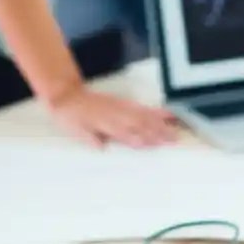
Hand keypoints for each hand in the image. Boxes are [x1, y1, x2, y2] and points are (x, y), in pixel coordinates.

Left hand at [47, 87, 177, 148]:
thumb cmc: (71, 116)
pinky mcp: (125, 103)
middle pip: (142, 125)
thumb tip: (102, 147)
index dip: (142, 140)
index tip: (156, 145)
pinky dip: (157, 112)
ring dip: (162, 124)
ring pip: (146, 117)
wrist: (68, 95)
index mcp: (106, 124)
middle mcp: (118, 115)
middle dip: (159, 133)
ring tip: (175, 130)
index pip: (128, 134)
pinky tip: (168, 114)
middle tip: (175, 140)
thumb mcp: (75, 130)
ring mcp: (124, 108)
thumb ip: (90, 138)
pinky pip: (144, 108)